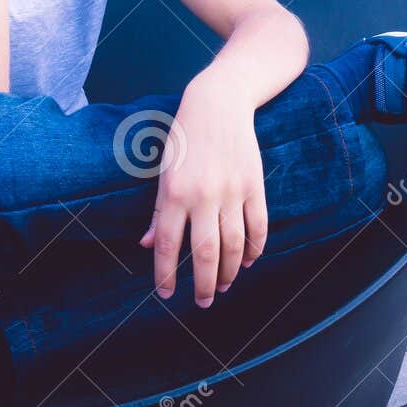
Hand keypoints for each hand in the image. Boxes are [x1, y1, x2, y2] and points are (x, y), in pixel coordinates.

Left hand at [140, 76, 268, 306]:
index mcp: (175, 193)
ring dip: (231, 272)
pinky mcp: (254, 186)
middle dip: (205, 284)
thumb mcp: (165, 171)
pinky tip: (249, 261)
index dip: (166, 274)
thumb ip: (159, 211)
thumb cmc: (185, 138)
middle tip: (204, 302)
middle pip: (205, 254)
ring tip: (225, 286)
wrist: (219, 104)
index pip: (168, 246)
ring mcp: (233, 192)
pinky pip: (258, 226)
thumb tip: (148, 245)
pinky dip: (255, 248)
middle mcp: (204, 196)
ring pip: (234, 245)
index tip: (167, 294)